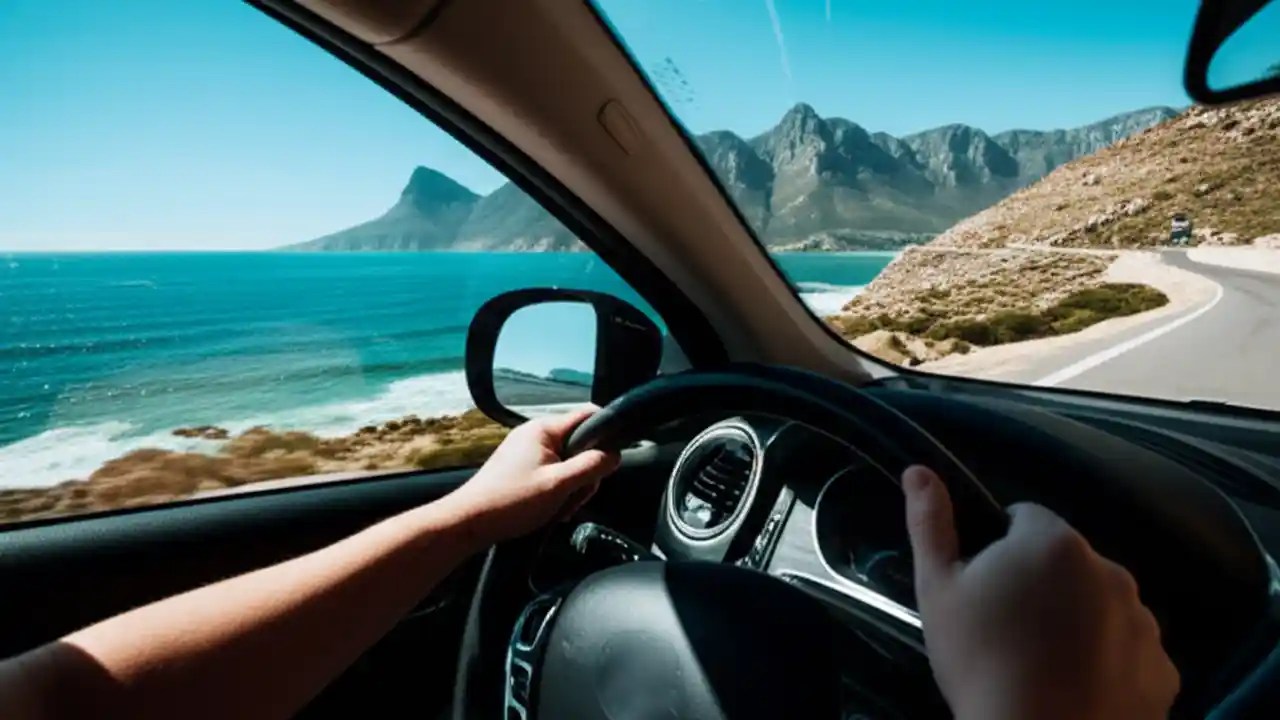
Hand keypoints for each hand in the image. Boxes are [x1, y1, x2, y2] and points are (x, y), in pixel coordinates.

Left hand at [446, 408, 619, 547]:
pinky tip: (549, 510)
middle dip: (584, 474)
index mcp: (544, 429)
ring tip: (557, 509)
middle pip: (580, 445)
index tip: (610, 461)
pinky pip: (552, 475)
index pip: (588, 416)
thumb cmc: (511, 501)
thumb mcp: (560, 484)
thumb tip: (615, 454)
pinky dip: (556, 492)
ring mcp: (527, 452)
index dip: (607, 434)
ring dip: (570, 488)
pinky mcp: (521, 469)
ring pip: (568, 464)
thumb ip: (592, 466)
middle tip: (573, 498)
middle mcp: (535, 435)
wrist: (469, 523)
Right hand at [902, 465, 1178, 719]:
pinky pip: (1131, 649)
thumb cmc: (980, 660)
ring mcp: (1143, 621)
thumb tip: (918, 469)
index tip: (985, 588)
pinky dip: (1111, 660)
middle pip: (1067, 561)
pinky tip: (1080, 686)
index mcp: (1053, 542)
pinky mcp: (1163, 668)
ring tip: (1045, 663)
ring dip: (1079, 619)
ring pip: (1102, 604)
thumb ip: (930, 524)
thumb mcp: (938, 590)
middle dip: (1043, 582)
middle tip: (1009, 628)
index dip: (999, 548)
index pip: (1025, 519)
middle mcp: (1110, 569)